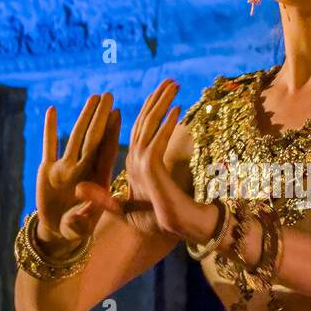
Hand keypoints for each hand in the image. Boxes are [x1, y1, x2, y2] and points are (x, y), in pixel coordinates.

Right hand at [36, 93, 130, 249]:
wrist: (57, 231)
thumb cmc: (76, 230)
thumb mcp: (81, 227)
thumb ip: (83, 217)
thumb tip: (85, 202)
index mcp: (96, 180)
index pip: (106, 151)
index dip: (112, 132)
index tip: (117, 113)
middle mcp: (82, 169)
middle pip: (93, 138)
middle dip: (100, 117)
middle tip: (108, 95)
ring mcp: (65, 167)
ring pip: (75, 137)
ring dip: (82, 117)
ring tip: (91, 98)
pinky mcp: (47, 170)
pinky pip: (49, 145)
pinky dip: (50, 129)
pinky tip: (52, 110)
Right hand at [121, 78, 206, 241]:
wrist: (171, 230)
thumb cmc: (165, 218)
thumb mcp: (160, 190)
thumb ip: (159, 167)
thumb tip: (160, 153)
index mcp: (134, 165)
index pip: (140, 130)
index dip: (149, 108)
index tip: (159, 91)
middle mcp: (134, 162)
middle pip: (144, 122)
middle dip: (157, 98)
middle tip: (171, 80)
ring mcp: (140, 165)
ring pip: (149, 127)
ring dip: (162, 103)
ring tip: (174, 85)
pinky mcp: (151, 170)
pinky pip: (158, 141)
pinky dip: (167, 124)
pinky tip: (176, 109)